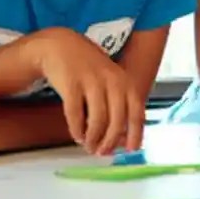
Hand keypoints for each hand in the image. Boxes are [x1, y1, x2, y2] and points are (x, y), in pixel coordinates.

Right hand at [30, 28, 142, 154]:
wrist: (62, 46)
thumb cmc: (91, 69)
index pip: (136, 112)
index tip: (130, 150)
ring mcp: (91, 82)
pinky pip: (75, 114)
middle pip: (116, 121)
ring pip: (97, 120)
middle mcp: (112, 81)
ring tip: (89, 146)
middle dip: (110, 141)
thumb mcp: (112, 81)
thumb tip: (123, 137)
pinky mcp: (70, 84)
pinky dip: (77, 130)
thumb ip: (120, 104)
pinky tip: (77, 136)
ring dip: (93, 138)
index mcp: (126, 82)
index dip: (135, 134)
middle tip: (103, 152)